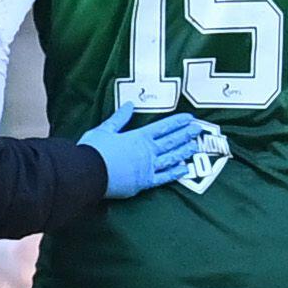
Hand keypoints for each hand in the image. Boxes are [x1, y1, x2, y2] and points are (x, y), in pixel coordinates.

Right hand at [78, 103, 204, 197]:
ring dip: (184, 151)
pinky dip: (174, 173)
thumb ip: (119, 118)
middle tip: (199, 129)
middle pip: (171, 141)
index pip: (162, 127)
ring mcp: (148, 168)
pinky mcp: (144, 183)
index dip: (177, 122)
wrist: (88, 173)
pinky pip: (163, 178)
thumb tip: (130, 104)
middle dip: (186, 134)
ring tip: (195, 146)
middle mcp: (147, 151)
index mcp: (138, 137)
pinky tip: (184, 169)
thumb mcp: (105, 129)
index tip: (190, 118)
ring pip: (171, 158)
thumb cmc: (94, 150)